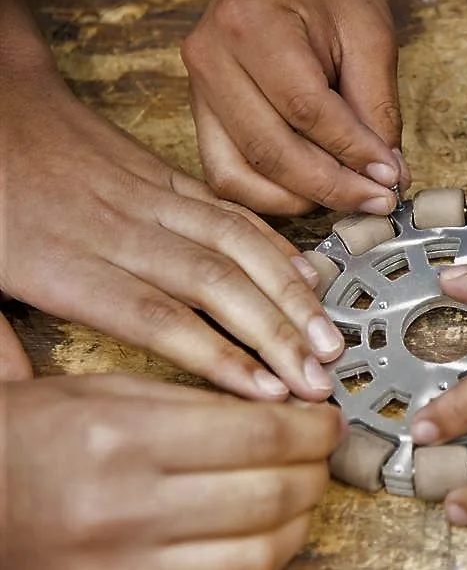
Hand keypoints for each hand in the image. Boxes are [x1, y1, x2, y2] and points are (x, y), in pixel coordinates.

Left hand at [0, 69, 343, 400]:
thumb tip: (17, 397)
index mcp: (62, 263)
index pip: (156, 317)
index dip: (218, 356)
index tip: (267, 393)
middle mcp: (118, 231)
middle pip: (212, 284)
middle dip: (276, 333)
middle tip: (320, 376)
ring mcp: (149, 198)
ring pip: (235, 244)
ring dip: (291, 291)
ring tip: (330, 333)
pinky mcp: (166, 176)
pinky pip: (231, 211)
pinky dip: (276, 244)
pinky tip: (309, 274)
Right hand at [1, 374, 343, 568]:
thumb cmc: (31, 437)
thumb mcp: (107, 392)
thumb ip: (197, 400)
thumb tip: (282, 409)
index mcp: (124, 436)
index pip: (261, 435)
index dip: (313, 429)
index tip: (326, 421)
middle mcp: (130, 505)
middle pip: (272, 493)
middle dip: (316, 470)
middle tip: (322, 452)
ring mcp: (130, 561)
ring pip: (261, 549)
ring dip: (301, 517)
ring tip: (303, 491)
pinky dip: (263, 556)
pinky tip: (268, 530)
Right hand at [182, 0, 409, 216]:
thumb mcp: (367, 36)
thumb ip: (377, 107)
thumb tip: (387, 174)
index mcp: (252, 25)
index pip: (306, 110)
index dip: (352, 152)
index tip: (390, 177)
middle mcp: (212, 58)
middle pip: (272, 149)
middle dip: (332, 186)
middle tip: (377, 200)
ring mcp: (199, 90)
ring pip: (242, 172)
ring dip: (300, 198)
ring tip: (347, 197)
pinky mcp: (201, 114)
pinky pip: (226, 175)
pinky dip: (268, 197)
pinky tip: (309, 194)